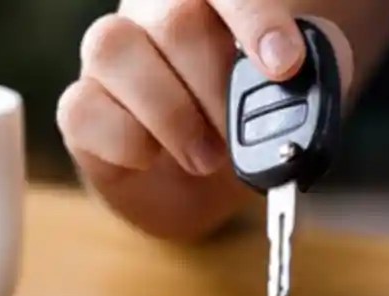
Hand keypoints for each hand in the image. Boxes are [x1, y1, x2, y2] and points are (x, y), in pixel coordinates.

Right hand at [57, 1, 353, 239]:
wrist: (202, 185)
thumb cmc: (245, 125)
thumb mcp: (288, 100)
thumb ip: (308, 78)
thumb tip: (306, 78)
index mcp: (209, 1)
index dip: (254, 16)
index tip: (283, 63)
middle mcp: (153, 15)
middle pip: (175, 19)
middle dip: (215, 86)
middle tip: (237, 132)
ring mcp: (110, 58)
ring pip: (113, 49)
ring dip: (170, 114)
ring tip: (205, 158)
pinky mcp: (81, 108)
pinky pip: (81, 108)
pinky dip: (125, 142)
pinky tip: (151, 158)